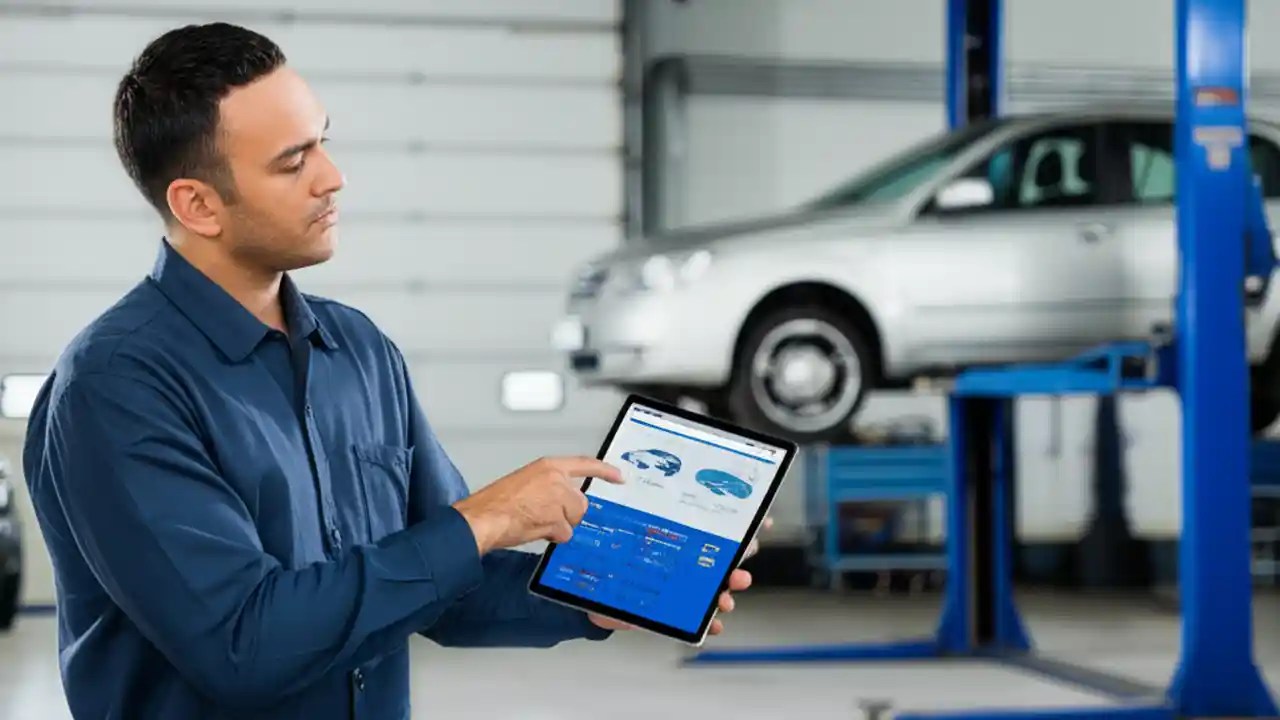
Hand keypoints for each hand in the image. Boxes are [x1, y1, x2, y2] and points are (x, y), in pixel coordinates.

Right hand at [453, 457, 622, 554]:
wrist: (483, 517)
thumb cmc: (495, 503)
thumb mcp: (523, 483)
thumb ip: (547, 487)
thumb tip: (559, 502)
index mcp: (548, 466)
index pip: (585, 464)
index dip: (605, 471)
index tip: (619, 476)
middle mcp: (556, 480)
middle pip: (580, 502)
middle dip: (568, 514)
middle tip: (543, 516)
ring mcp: (558, 499)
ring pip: (573, 519)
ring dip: (558, 526)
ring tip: (533, 522)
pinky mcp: (557, 518)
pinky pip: (564, 534)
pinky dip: (552, 536)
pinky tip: (533, 530)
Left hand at [589, 516, 773, 634]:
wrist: (594, 592)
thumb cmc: (612, 556)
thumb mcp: (619, 524)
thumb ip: (624, 505)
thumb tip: (621, 476)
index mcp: (681, 536)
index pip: (715, 525)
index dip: (741, 522)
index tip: (761, 522)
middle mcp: (689, 559)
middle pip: (725, 556)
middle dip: (740, 560)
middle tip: (739, 563)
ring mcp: (684, 585)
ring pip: (717, 587)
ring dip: (727, 593)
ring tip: (725, 596)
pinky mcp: (675, 611)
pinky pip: (700, 619)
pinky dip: (711, 623)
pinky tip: (715, 623)